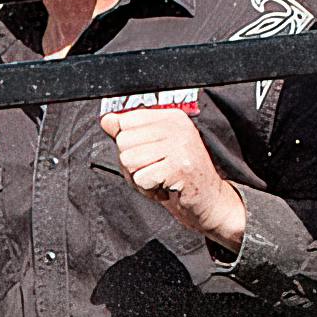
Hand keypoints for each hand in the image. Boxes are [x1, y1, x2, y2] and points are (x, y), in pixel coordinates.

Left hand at [102, 98, 247, 252]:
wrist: (209, 200)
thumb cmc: (178, 176)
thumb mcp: (152, 148)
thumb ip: (129, 133)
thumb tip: (106, 120)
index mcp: (171, 116)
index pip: (125, 121)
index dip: (128, 144)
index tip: (148, 154)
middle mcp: (177, 126)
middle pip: (123, 142)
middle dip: (132, 164)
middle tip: (154, 171)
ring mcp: (180, 145)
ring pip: (129, 160)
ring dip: (139, 178)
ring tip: (159, 179)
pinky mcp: (180, 166)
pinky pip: (141, 179)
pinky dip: (149, 190)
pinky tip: (165, 188)